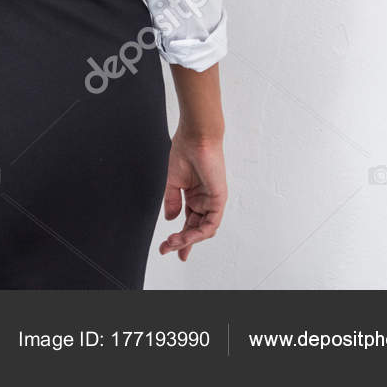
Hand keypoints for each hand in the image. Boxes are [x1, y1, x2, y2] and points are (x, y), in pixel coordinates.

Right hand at [159, 130, 225, 260]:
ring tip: (172, 243)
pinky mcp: (219, 199)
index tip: (169, 247)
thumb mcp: (173, 181)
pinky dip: (199, 232)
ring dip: (188, 239)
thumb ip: (172, 201)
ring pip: (203, 229)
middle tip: (167, 249)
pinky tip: (187, 236)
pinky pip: (211, 222)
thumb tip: (170, 218)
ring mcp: (213, 201)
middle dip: (181, 242)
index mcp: (195, 196)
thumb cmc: (185, 152)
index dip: (181, 237)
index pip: (189, 221)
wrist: (195, 137)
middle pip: (195, 228)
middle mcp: (205, 201)